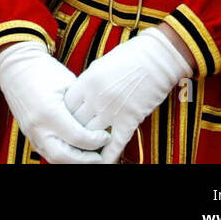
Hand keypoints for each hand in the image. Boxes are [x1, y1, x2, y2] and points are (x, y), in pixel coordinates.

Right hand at [0, 41, 109, 163]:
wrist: (16, 66)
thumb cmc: (43, 70)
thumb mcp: (68, 84)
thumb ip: (81, 106)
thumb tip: (98, 122)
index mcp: (50, 112)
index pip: (78, 138)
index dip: (96, 140)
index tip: (106, 136)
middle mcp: (38, 126)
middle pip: (65, 157)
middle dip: (86, 160)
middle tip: (100, 156)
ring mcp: (31, 131)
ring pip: (54, 159)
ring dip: (73, 161)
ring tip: (89, 156)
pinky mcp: (28, 133)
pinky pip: (46, 152)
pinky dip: (62, 155)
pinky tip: (74, 151)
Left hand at [64, 28, 191, 162]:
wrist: (156, 58)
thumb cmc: (128, 57)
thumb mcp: (99, 65)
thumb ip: (87, 83)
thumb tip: (78, 97)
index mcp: (86, 81)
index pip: (66, 105)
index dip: (65, 114)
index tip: (65, 119)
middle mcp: (96, 97)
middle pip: (76, 121)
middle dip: (73, 129)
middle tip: (72, 136)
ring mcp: (112, 110)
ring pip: (92, 134)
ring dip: (88, 142)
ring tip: (85, 149)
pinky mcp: (130, 119)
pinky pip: (115, 143)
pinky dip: (108, 155)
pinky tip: (104, 162)